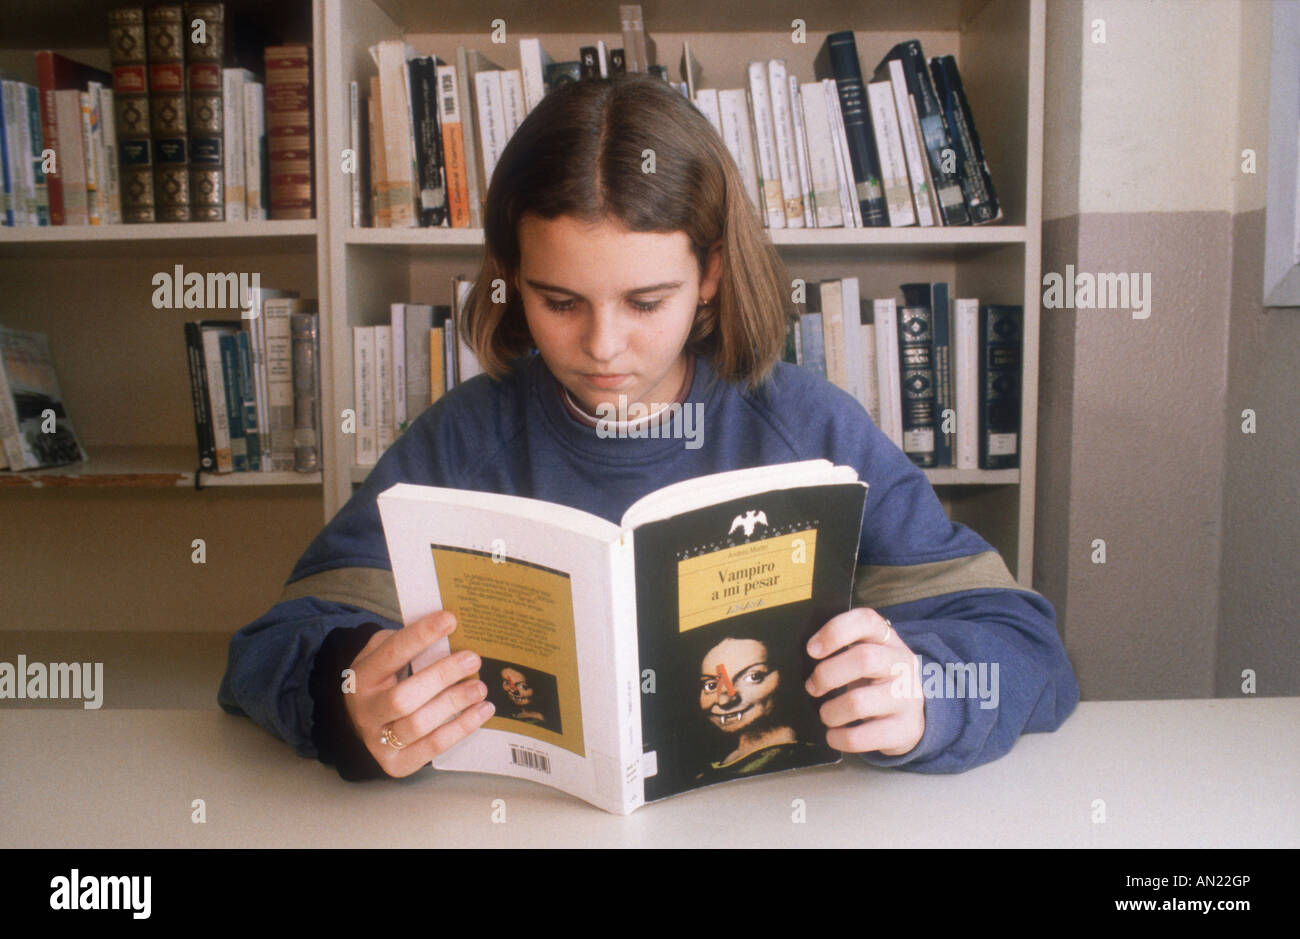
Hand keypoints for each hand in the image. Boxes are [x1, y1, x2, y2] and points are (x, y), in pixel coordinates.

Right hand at [343, 610, 494, 776]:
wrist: (363, 724)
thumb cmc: (385, 681)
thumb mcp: (383, 656)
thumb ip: (407, 642)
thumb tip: (449, 627)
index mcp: (361, 677)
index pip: (391, 654)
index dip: (421, 635)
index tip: (450, 619)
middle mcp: (365, 711)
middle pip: (403, 697)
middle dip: (441, 676)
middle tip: (473, 660)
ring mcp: (377, 741)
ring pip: (418, 725)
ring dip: (454, 704)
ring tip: (480, 688)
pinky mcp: (396, 764)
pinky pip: (432, 748)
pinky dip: (461, 728)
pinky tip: (482, 711)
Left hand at [805, 608, 924, 755]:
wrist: (913, 717)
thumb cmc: (875, 681)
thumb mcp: (865, 658)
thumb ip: (842, 650)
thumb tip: (800, 660)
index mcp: (888, 640)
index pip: (866, 620)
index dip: (835, 632)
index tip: (811, 650)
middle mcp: (902, 664)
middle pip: (864, 659)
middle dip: (827, 674)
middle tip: (812, 687)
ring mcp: (907, 698)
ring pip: (858, 702)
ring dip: (831, 711)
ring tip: (826, 715)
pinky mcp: (904, 730)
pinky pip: (862, 737)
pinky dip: (839, 738)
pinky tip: (834, 735)